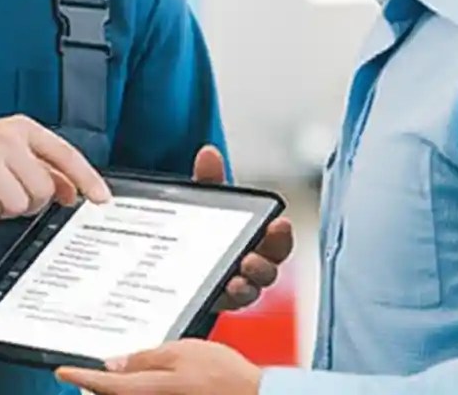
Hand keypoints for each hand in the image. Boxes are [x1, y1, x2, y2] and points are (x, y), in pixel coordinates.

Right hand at [0, 115, 110, 223]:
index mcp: (21, 129)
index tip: (102, 199)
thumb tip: (72, 192)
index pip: (65, 155)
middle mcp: (5, 137)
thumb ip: (41, 169)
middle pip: (42, 190)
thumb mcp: (7, 155)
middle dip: (28, 202)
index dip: (87, 179)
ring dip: (2, 209)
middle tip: (4, 194)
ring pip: (18, 204)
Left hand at [56, 340, 260, 394]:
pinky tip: (153, 384)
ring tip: (131, 375)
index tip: (62, 371)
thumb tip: (114, 364)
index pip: (103, 385)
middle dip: (102, 386)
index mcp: (148, 390)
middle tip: (98, 373)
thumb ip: (145, 358)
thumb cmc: (225, 377)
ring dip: (123, 389)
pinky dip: (139, 392)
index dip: (79, 376)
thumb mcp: (183, 352)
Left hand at [192, 145, 294, 310]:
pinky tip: (217, 291)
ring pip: (251, 291)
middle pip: (269, 271)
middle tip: (250, 259)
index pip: (278, 240)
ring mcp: (236, 286)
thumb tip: (208, 153)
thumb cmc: (206, 227)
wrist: (176, 254)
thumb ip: (209, 181)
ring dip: (247, 286)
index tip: (278, 225)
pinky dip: (225, 298)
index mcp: (257, 240)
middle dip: (264, 265)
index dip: (281, 235)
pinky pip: (227, 304)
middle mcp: (252, 265)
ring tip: (235, 279)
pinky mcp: (217, 301)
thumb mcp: (207, 203)